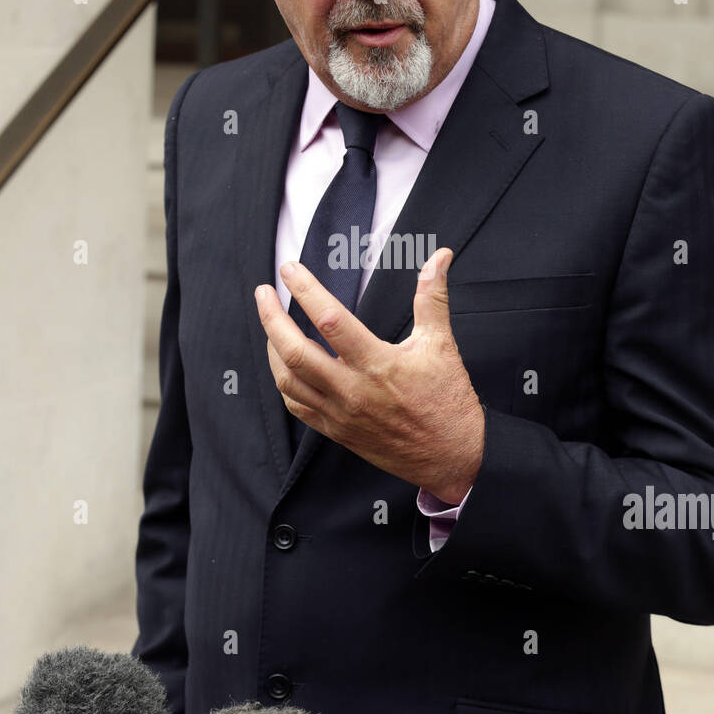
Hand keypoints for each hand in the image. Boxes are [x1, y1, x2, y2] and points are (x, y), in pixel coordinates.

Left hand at [254, 247, 484, 501]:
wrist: (451, 457)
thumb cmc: (447, 400)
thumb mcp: (441, 344)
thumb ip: (432, 297)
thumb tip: (439, 257)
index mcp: (378, 364)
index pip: (330, 320)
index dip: (306, 291)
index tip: (290, 270)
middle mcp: (353, 390)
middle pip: (295, 352)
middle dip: (271, 318)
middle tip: (262, 293)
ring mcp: (340, 414)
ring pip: (288, 381)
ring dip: (272, 349)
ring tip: (270, 325)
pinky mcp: (336, 431)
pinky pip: (297, 406)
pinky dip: (284, 382)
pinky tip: (284, 365)